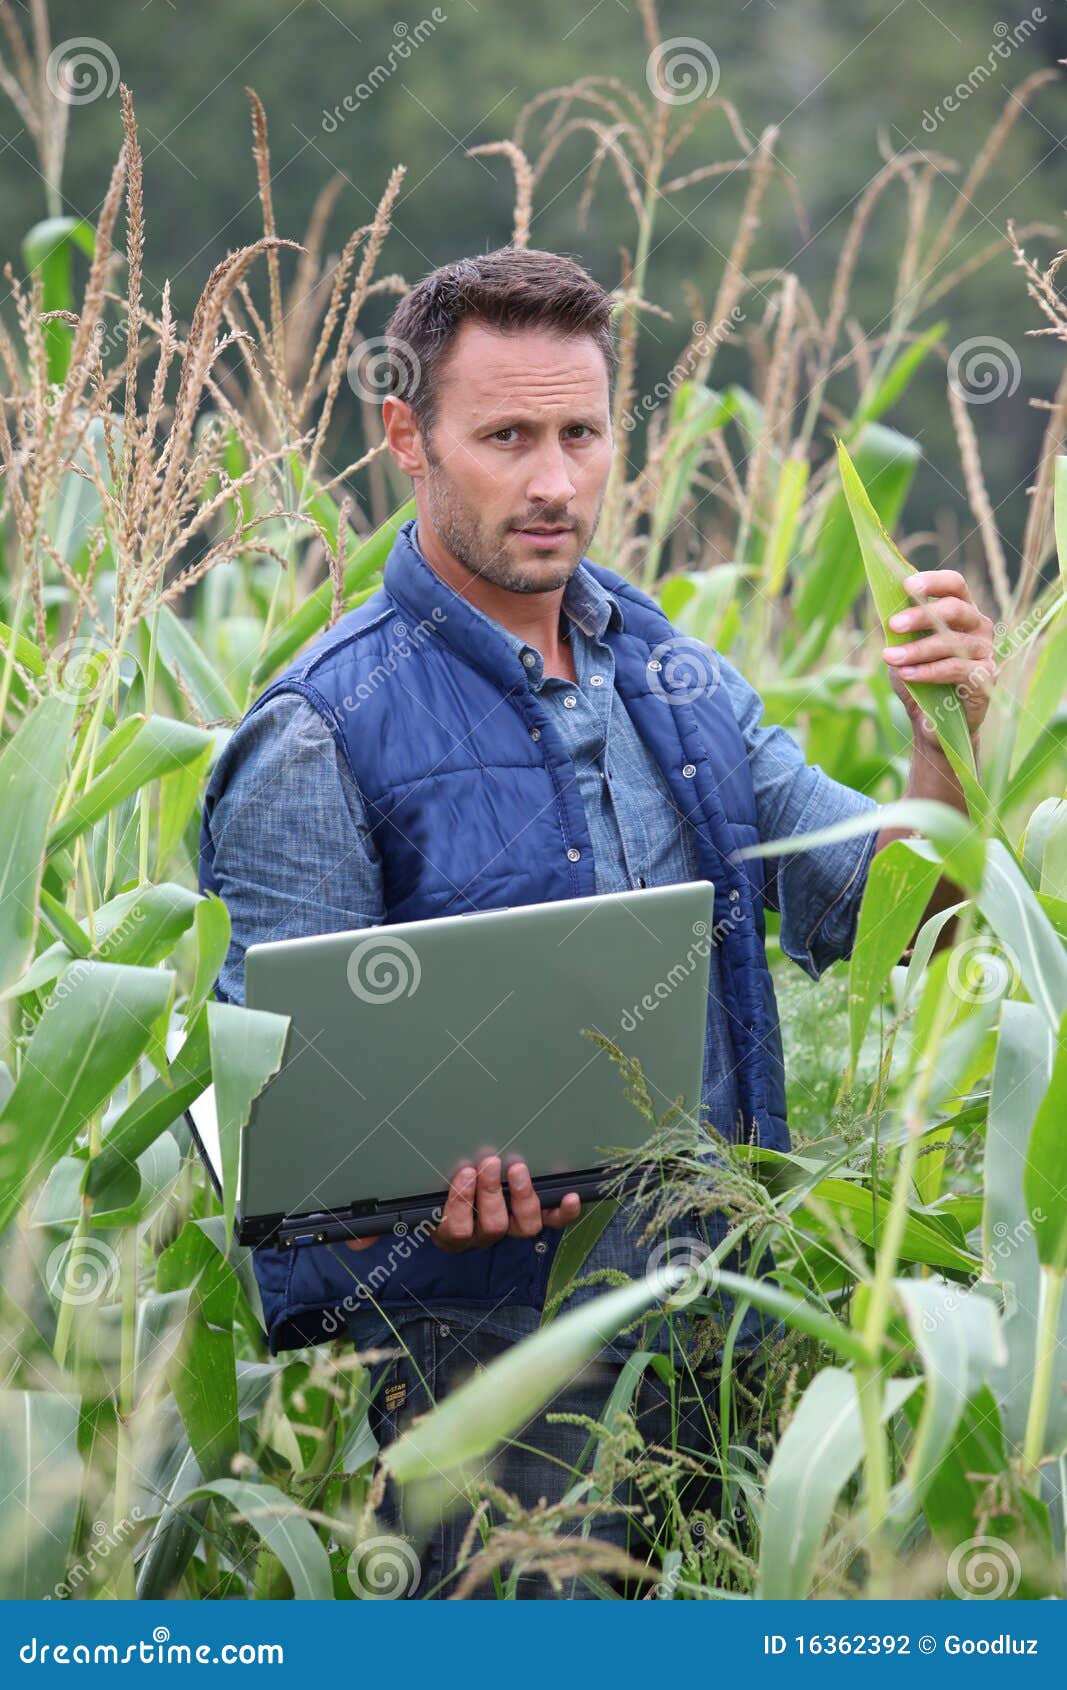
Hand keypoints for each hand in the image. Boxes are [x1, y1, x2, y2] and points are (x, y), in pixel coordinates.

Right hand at [344, 1154, 580, 1254]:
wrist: (467, 1185)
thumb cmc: (432, 1193)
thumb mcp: (402, 1209)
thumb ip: (375, 1227)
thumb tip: (354, 1243)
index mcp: (451, 1232)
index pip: (453, 1231)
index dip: (459, 1206)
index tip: (461, 1174)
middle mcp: (483, 1234)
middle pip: (490, 1229)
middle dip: (490, 1196)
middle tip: (490, 1163)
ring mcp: (511, 1226)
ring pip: (521, 1227)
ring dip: (522, 1198)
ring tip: (518, 1169)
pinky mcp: (537, 1217)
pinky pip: (554, 1223)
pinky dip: (564, 1212)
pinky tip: (572, 1195)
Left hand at [881, 569, 996, 747]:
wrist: (932, 722)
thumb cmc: (919, 678)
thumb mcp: (904, 648)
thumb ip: (901, 627)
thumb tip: (884, 604)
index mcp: (961, 611)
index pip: (955, 585)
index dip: (933, 581)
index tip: (906, 586)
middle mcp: (979, 627)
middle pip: (955, 608)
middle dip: (921, 615)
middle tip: (893, 624)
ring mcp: (986, 651)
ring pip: (952, 642)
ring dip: (917, 649)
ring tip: (889, 657)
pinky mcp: (986, 677)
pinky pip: (956, 669)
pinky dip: (928, 671)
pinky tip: (906, 675)